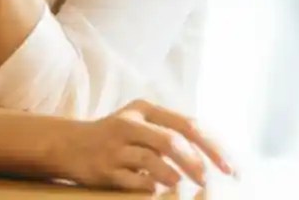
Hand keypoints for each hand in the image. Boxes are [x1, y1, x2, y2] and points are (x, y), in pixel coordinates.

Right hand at [52, 99, 236, 191]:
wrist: (67, 144)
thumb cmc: (115, 136)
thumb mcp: (140, 123)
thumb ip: (171, 132)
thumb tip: (215, 156)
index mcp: (144, 109)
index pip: (187, 125)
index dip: (213, 148)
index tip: (231, 169)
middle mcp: (128, 124)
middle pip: (171, 142)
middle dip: (196, 165)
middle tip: (209, 183)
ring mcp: (114, 147)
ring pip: (153, 161)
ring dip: (173, 176)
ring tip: (181, 185)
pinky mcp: (104, 168)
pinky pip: (135, 180)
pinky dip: (151, 186)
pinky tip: (156, 189)